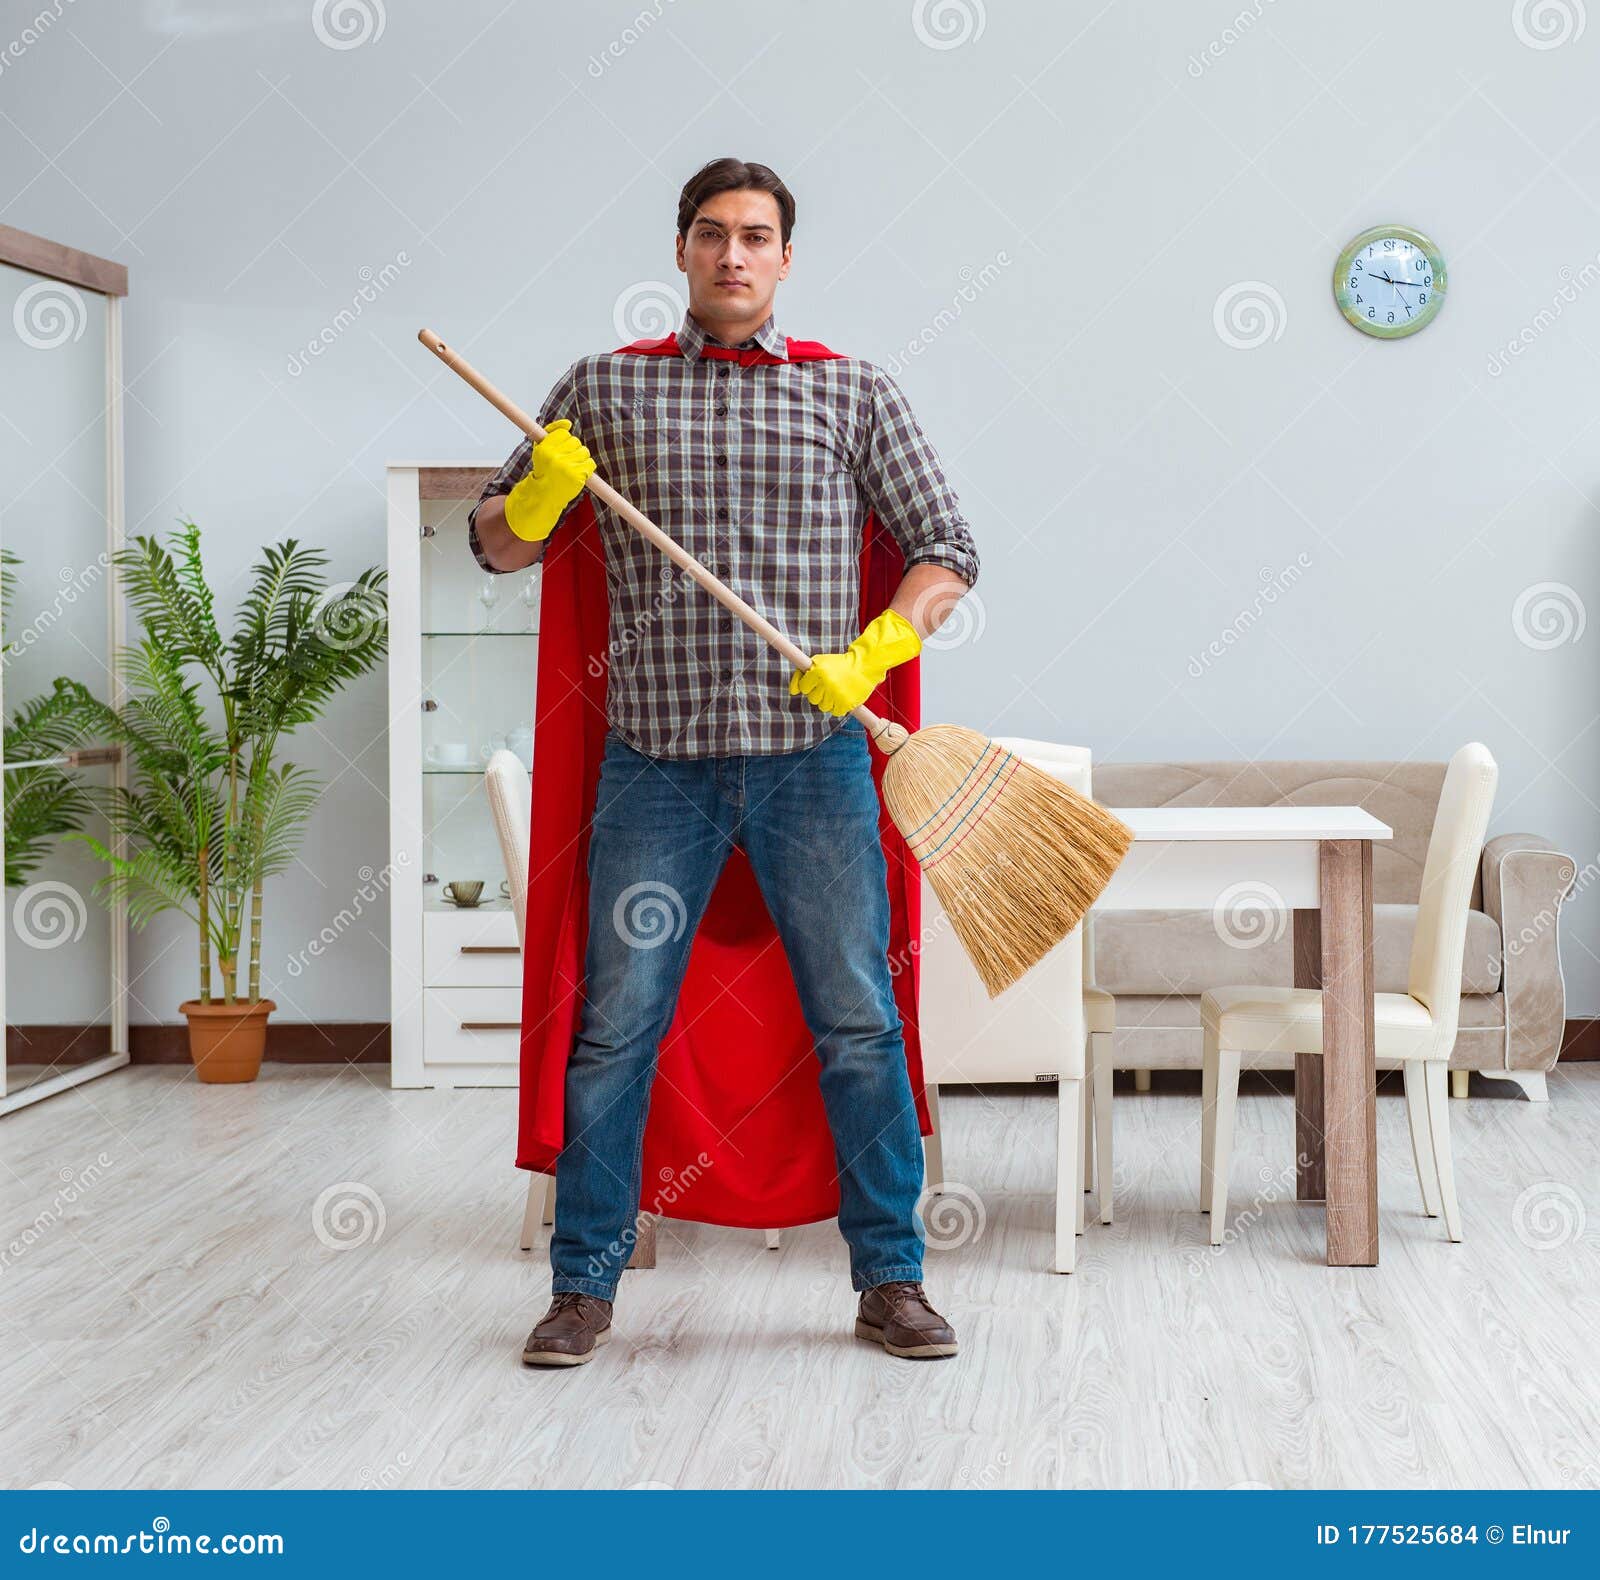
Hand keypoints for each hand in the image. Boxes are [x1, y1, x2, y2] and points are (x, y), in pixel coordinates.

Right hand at [503, 419, 595, 541]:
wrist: (544, 495)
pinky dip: (587, 468)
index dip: (564, 441)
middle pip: (575, 441)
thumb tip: (568, 423)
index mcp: (544, 449)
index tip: (560, 450)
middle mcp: (554, 457)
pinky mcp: (577, 476)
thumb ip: (552, 431)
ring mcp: (566, 467)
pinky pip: (591, 463)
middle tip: (566, 461)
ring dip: (581, 458)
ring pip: (584, 451)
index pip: (563, 433)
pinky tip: (579, 473)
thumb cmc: (544, 470)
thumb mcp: (541, 448)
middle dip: (573, 450)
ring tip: (572, 468)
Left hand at [789, 608, 920, 715]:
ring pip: (822, 706)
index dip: (809, 684)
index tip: (817, 680)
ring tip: (837, 689)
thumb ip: (802, 674)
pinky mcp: (845, 704)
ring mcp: (836, 694)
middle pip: (812, 698)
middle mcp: (826, 683)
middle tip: (830, 683)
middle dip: (818, 692)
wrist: (864, 665)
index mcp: (818, 670)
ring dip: (828, 700)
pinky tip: (843, 695)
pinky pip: (834, 712)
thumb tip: (793, 691)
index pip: (803, 688)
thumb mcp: (819, 662)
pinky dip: (838, 706)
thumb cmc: (839, 663)